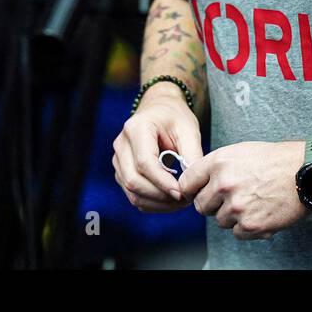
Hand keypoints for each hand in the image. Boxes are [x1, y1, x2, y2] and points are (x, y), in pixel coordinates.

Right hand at [112, 85, 202, 212]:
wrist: (159, 109)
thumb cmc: (175, 117)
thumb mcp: (189, 130)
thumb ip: (192, 156)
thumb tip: (193, 185)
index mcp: (137, 128)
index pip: (144, 162)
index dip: (162, 182)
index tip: (182, 193)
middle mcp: (121, 144)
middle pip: (133, 180)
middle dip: (160, 196)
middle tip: (185, 200)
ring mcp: (118, 159)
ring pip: (131, 191)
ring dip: (156, 203)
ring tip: (180, 201)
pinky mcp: (121, 171)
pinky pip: (132, 194)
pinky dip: (151, 203)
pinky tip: (169, 201)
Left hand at [178, 140, 307, 239]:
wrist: (305, 172)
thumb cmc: (274, 160)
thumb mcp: (240, 151)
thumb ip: (215, 167)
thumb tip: (196, 183)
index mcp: (218, 162)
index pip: (186, 183)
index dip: (191, 189)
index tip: (197, 192)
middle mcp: (224, 184)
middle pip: (200, 206)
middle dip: (213, 204)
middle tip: (232, 198)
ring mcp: (237, 206)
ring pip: (219, 221)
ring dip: (232, 216)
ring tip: (251, 202)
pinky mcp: (251, 224)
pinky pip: (237, 233)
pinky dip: (247, 227)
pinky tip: (260, 212)